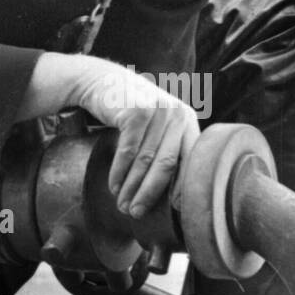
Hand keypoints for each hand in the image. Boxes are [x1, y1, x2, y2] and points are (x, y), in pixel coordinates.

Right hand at [73, 61, 200, 218]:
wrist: (103, 81)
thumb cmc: (131, 110)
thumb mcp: (157, 123)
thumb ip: (168, 146)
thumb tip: (174, 194)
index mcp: (187, 119)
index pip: (191, 159)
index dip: (184, 187)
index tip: (175, 210)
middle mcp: (176, 113)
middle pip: (167, 164)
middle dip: (150, 193)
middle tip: (137, 213)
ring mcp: (157, 111)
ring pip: (145, 161)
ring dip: (132, 187)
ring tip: (123, 205)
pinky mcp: (136, 112)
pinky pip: (127, 152)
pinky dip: (119, 173)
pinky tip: (114, 187)